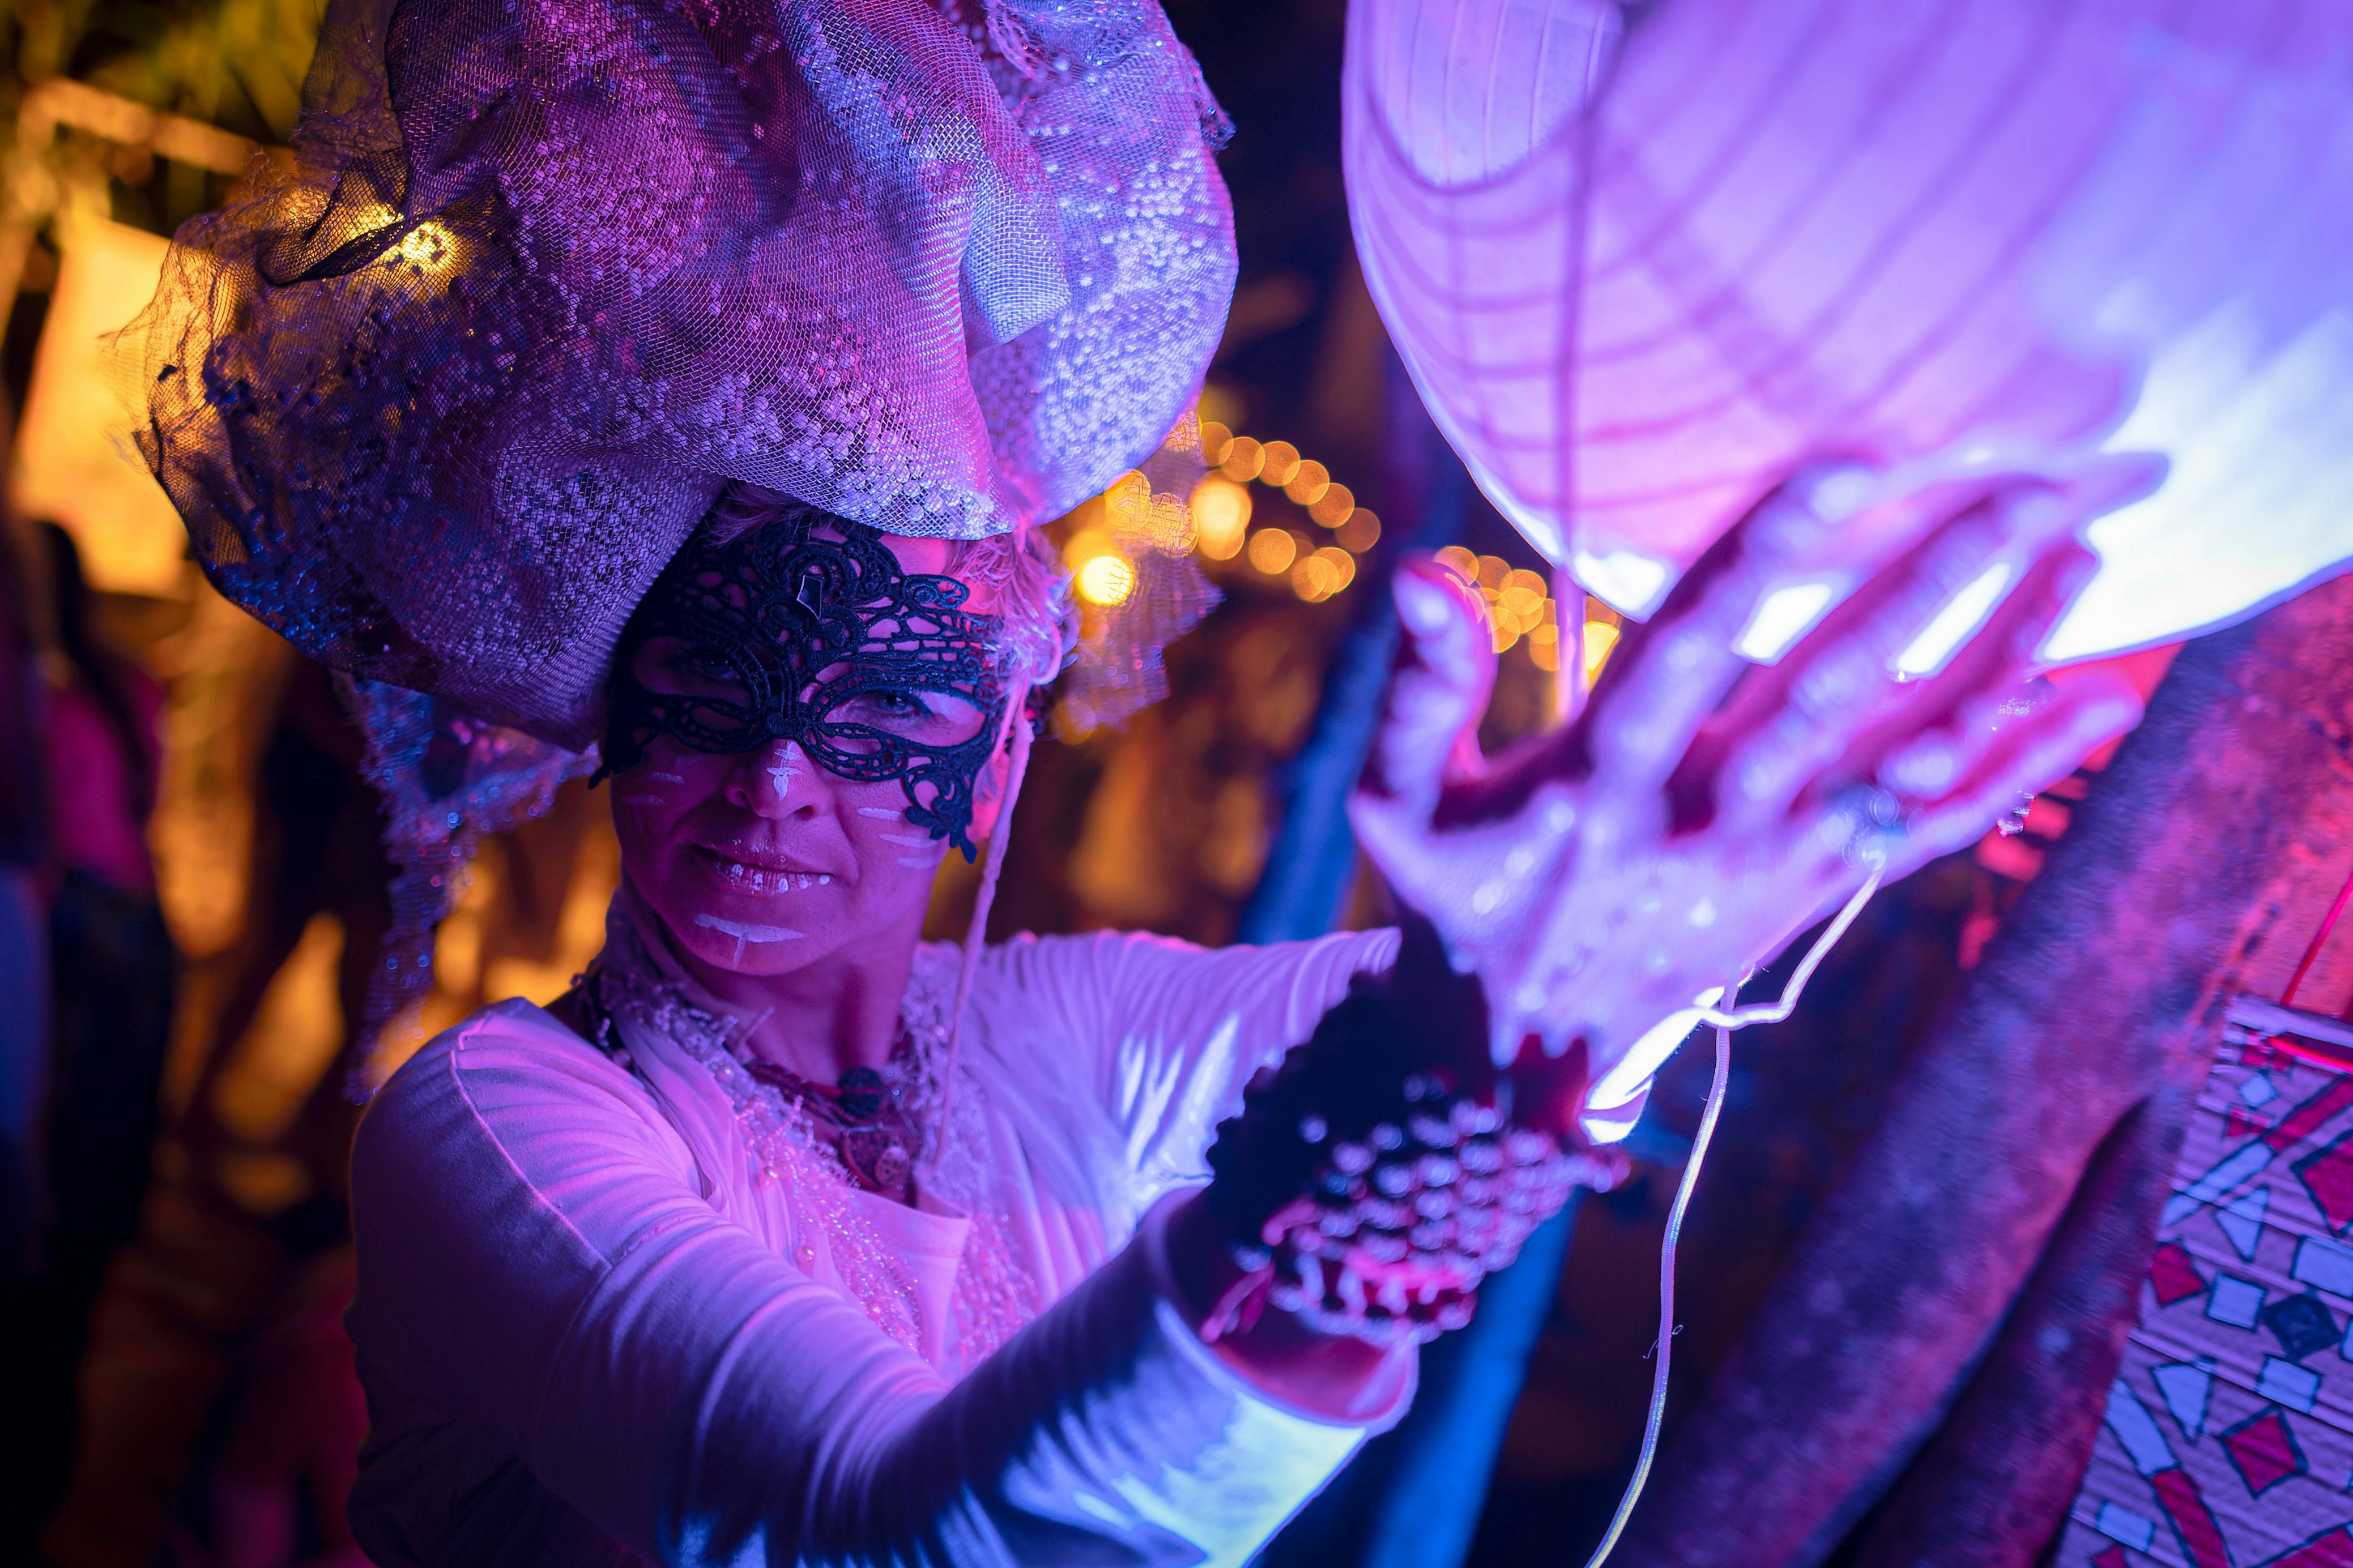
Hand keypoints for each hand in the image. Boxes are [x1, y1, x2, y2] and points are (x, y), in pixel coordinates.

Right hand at [1349, 462, 2149, 1111]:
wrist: (1521, 1053)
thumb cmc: (1458, 902)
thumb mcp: (1402, 805)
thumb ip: (1418, 689)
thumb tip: (1420, 566)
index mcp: (1602, 781)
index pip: (1688, 648)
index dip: (1760, 559)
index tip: (1841, 466)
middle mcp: (1706, 816)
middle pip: (1833, 690)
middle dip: (1933, 585)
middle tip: (2029, 490)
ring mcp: (1777, 857)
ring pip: (1907, 753)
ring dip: (2002, 658)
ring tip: (2083, 558)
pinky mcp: (1820, 886)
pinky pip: (1934, 828)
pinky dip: (2017, 768)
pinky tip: (2097, 703)